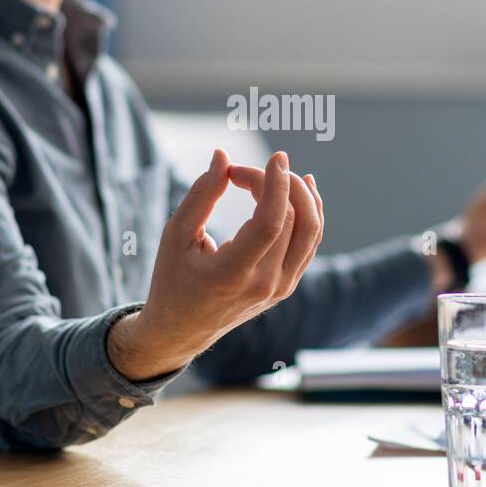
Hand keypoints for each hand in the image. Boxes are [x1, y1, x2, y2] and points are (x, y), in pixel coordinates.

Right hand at [106, 149, 323, 380]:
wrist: (181, 330)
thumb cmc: (173, 279)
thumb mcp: (175, 235)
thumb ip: (201, 194)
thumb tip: (224, 156)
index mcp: (232, 273)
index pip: (270, 223)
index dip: (276, 184)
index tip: (274, 157)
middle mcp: (264, 283)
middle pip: (293, 220)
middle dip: (275, 183)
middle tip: (243, 173)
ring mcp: (280, 288)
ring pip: (311, 232)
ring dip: (303, 195)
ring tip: (284, 170)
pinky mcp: (286, 286)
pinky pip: (309, 245)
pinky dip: (312, 214)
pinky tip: (304, 191)